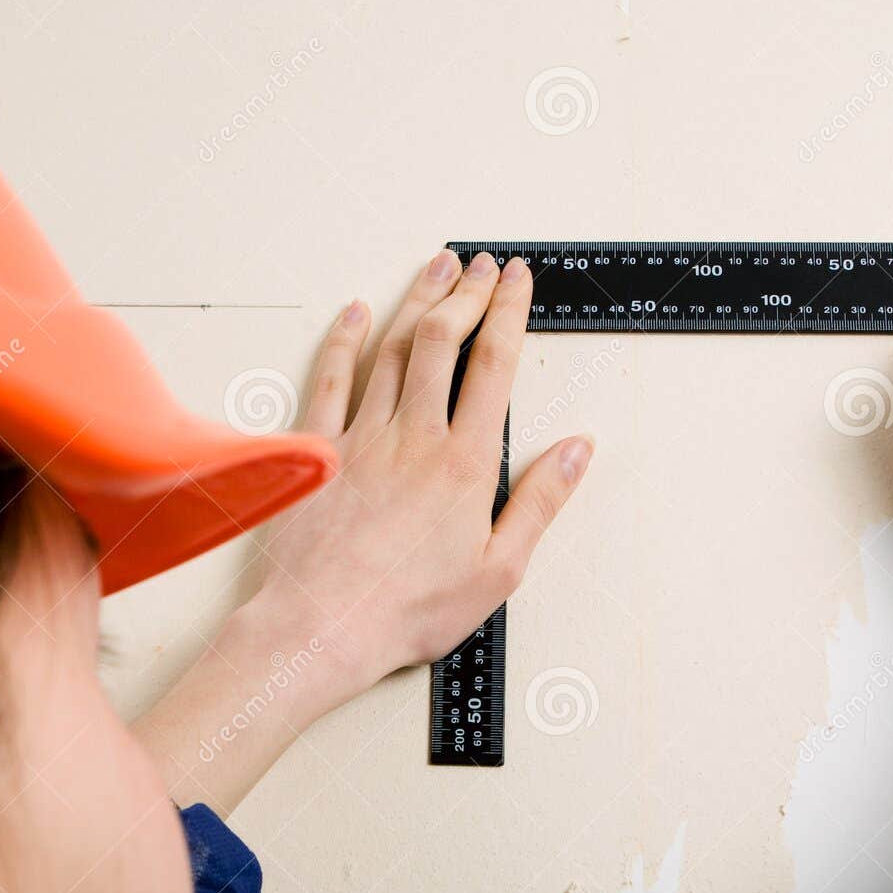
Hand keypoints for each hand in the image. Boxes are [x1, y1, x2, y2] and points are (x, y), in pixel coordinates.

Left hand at [140, 250, 591, 814]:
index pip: (494, 365)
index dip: (508, 313)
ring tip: (437, 268)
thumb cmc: (410, 610)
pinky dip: (345, 340)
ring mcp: (361, 437)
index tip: (518, 280)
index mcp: (464, 462)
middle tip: (483, 264)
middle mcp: (414, 436)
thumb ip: (540, 501)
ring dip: (416, 301)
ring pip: (391, 348)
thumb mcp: (500, 569)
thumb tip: (576, 449)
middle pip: (442, 341)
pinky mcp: (316, 451)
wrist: (320, 627)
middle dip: (467, 293)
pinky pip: (331, 379)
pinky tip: (356, 312)